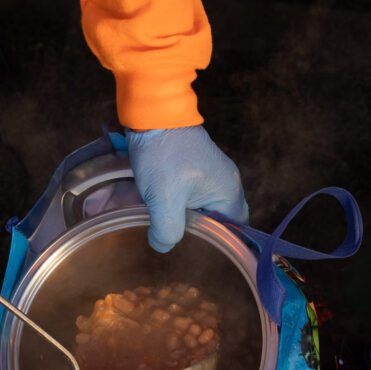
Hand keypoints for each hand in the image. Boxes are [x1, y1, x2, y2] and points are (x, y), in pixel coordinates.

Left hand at [126, 125, 247, 252]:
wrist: (151, 110)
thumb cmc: (164, 152)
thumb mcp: (164, 198)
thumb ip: (167, 230)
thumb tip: (162, 247)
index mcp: (228, 193)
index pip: (234, 232)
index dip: (218, 248)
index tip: (196, 259)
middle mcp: (222, 184)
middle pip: (212, 222)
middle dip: (190, 234)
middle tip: (173, 247)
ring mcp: (204, 175)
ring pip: (191, 209)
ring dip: (170, 218)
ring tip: (147, 228)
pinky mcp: (186, 168)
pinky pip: (178, 194)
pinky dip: (160, 203)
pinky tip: (136, 208)